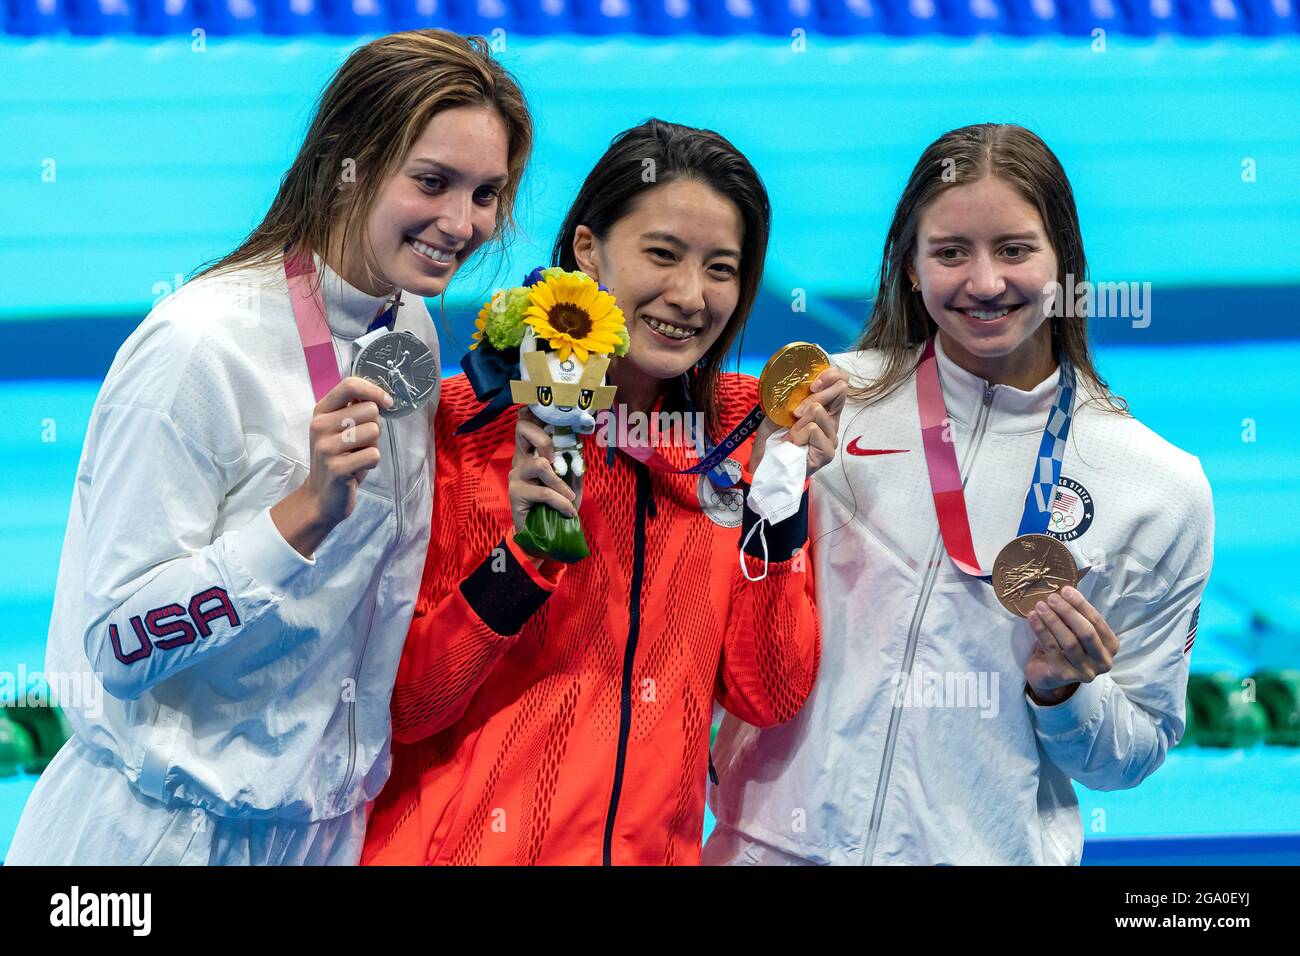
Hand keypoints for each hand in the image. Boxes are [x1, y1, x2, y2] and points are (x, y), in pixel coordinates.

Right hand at [272, 376, 392, 556]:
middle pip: (370, 410)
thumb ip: (356, 410)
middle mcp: (320, 426)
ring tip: (357, 456)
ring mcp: (326, 447)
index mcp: (321, 411)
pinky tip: (357, 469)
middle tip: (361, 443)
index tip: (387, 403)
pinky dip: (372, 463)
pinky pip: (373, 455)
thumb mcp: (341, 429)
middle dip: (375, 427)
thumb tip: (383, 396)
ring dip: (373, 446)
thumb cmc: (339, 458)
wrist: (322, 497)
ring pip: (374, 431)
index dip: (375, 391)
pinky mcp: (337, 468)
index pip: (350, 385)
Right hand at [509, 408, 580, 536]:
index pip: (526, 420)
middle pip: (522, 428)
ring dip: (560, 482)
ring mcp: (516, 474)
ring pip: (540, 464)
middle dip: (544, 439)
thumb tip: (580, 440)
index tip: (554, 411)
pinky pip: (543, 491)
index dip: (535, 410)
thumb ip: (573, 460)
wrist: (543, 536)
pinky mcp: (515, 493)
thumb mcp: (571, 480)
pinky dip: (561, 501)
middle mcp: (520, 457)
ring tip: (569, 497)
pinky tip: (568, 511)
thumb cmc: (557, 505)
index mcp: (532, 450)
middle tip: (557, 460)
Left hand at [750, 366, 849, 477]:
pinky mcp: (828, 451)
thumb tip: (806, 380)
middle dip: (813, 396)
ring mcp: (832, 436)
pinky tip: (794, 445)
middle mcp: (833, 420)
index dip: (830, 375)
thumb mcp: (783, 407)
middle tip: (795, 414)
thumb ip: (798, 394)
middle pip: (840, 389)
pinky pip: (812, 428)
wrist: (766, 461)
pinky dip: (797, 434)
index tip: (811, 386)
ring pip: (818, 410)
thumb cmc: (775, 435)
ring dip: (798, 422)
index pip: (842, 380)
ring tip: (792, 436)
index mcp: (826, 408)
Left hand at [1024, 586, 1119, 704]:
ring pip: (1069, 642)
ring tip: (1040, 606)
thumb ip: (1076, 614)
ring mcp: (1085, 671)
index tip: (1065, 590)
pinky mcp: (1064, 676)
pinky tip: (1032, 618)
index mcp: (1110, 646)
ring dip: (1053, 621)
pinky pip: (1051, 649)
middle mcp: (1103, 662)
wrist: (1047, 674)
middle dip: (1068, 612)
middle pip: (1086, 632)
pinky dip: (1041, 631)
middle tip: (1051, 597)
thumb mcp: (1075, 630)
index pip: (1097, 621)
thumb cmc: (1064, 646)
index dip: (1081, 605)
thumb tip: (1066, 589)